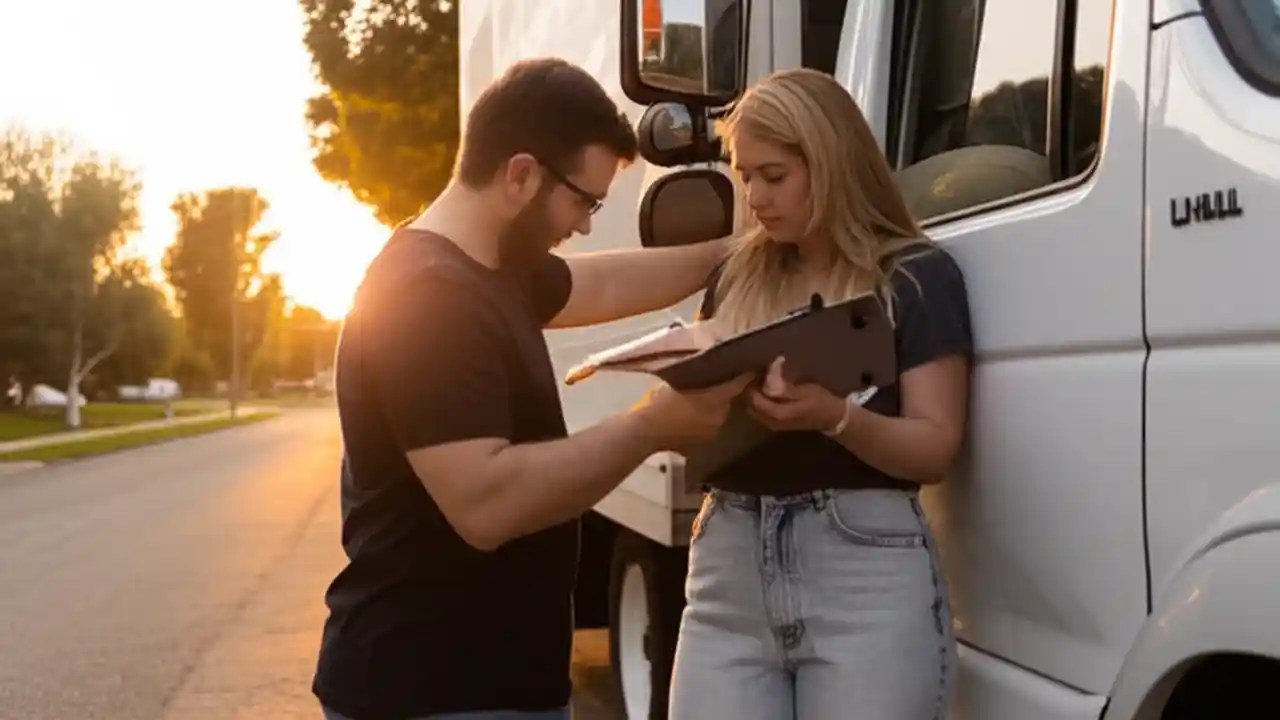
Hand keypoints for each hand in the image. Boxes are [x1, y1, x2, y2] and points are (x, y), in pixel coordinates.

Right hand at [634, 372, 755, 452]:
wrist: (645, 432)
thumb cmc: (659, 402)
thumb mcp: (677, 381)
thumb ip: (696, 376)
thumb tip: (705, 369)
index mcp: (714, 399)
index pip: (738, 384)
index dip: (745, 375)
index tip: (750, 367)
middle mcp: (719, 416)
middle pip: (727, 401)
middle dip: (720, 394)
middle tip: (708, 386)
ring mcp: (712, 432)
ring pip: (717, 416)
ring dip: (711, 410)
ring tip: (693, 405)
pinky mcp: (703, 444)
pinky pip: (708, 428)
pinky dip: (702, 423)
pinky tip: (687, 420)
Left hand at [747, 357, 845, 432]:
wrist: (830, 417)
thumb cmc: (820, 401)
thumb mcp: (805, 391)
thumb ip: (785, 388)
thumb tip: (769, 381)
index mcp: (778, 414)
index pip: (755, 399)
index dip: (752, 385)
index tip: (756, 370)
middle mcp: (771, 422)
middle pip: (750, 405)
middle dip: (750, 390)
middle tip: (757, 374)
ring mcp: (772, 424)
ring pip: (752, 409)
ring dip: (754, 395)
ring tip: (761, 380)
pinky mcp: (774, 423)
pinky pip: (758, 412)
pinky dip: (758, 401)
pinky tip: (766, 390)